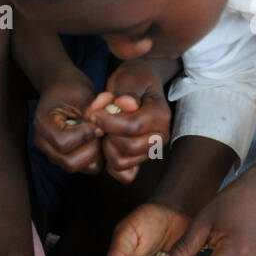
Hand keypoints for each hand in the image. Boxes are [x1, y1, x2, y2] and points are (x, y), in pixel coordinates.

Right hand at [34, 68, 101, 174]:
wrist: (60, 87)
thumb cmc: (70, 87)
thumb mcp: (81, 95)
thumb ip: (91, 112)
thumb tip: (101, 130)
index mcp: (43, 124)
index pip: (64, 144)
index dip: (85, 136)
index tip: (97, 122)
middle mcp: (43, 143)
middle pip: (69, 163)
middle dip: (91, 149)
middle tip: (101, 132)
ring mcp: (52, 153)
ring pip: (77, 167)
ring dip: (93, 155)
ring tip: (98, 135)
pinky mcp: (63, 157)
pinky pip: (82, 167)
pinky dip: (93, 157)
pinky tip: (96, 140)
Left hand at [89, 62, 170, 184]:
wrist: (140, 86)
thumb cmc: (132, 81)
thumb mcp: (127, 79)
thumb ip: (124, 92)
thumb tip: (124, 104)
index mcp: (160, 116)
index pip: (132, 127)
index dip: (107, 122)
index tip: (94, 114)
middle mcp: (160, 137)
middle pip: (127, 148)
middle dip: (107, 134)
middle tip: (99, 122)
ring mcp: (151, 152)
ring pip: (122, 163)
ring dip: (106, 148)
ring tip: (104, 131)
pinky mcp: (140, 161)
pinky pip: (124, 175)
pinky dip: (110, 164)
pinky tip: (107, 144)